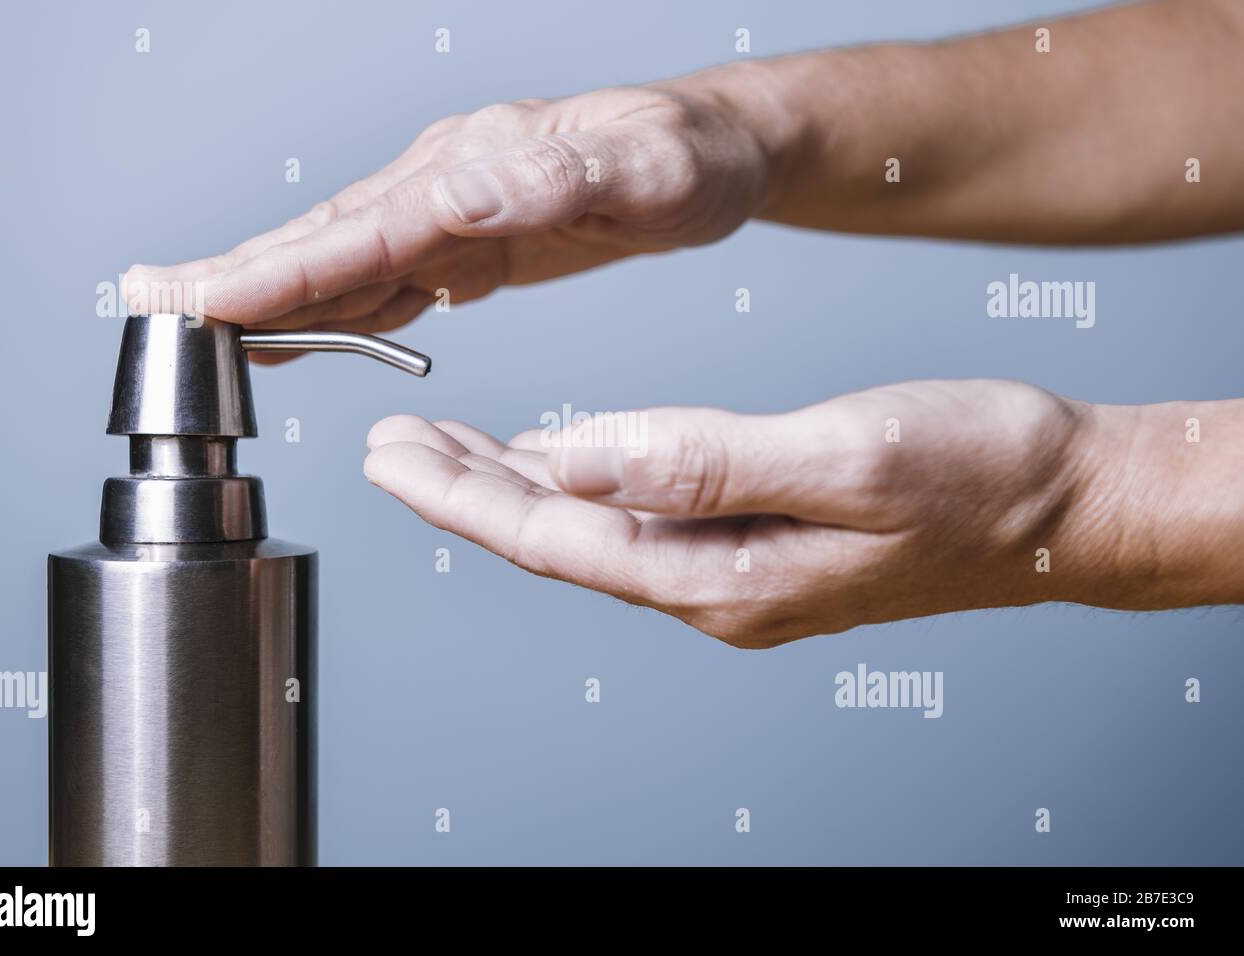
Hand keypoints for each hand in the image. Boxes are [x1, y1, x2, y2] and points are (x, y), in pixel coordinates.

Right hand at [124, 85, 767, 359]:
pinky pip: (387, 276)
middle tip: (150, 303)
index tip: (203, 300)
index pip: (363, 229)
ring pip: (345, 257)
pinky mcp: (472, 239)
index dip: (279, 269)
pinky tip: (300, 327)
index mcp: (480, 169)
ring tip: (196, 318)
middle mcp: (453, 182)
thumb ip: (556, 178)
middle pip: (329, 236)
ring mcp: (456, 208)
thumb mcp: (648, 170)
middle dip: (239, 274)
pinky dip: (333, 303)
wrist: (717, 150)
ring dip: (270, 290)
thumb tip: (458, 192)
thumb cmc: (692, 158)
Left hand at [362, 380, 1134, 647]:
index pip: (558, 539)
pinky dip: (588, 481)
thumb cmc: (976, 478)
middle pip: (560, 540)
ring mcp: (738, 568)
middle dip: (466, 492)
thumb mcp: (846, 455)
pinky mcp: (761, 541)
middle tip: (390, 443)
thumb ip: (704, 459)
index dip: (463, 497)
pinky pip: (646, 516)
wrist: (1062, 506)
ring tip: (448, 446)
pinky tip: (564, 459)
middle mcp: (717, 584)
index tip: (391, 455)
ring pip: (596, 528)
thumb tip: (578, 458)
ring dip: (517, 486)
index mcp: (723, 572)